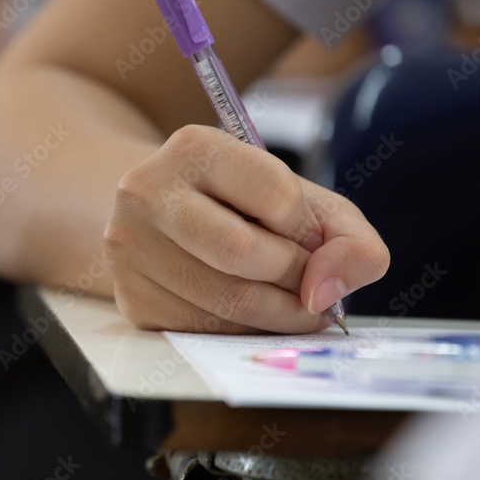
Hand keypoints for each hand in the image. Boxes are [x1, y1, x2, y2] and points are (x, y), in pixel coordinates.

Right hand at [104, 125, 389, 333]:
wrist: (167, 220)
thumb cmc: (245, 209)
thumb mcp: (303, 202)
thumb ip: (348, 238)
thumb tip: (326, 293)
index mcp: (195, 148)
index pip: (275, 194)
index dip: (307, 230)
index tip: (308, 238)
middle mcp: (148, 191)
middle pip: (242, 252)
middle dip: (294, 278)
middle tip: (309, 286)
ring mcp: (131, 247)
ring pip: (224, 302)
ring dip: (279, 315)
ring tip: (293, 305)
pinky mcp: (131, 298)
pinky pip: (204, 331)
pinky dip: (244, 332)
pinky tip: (251, 313)